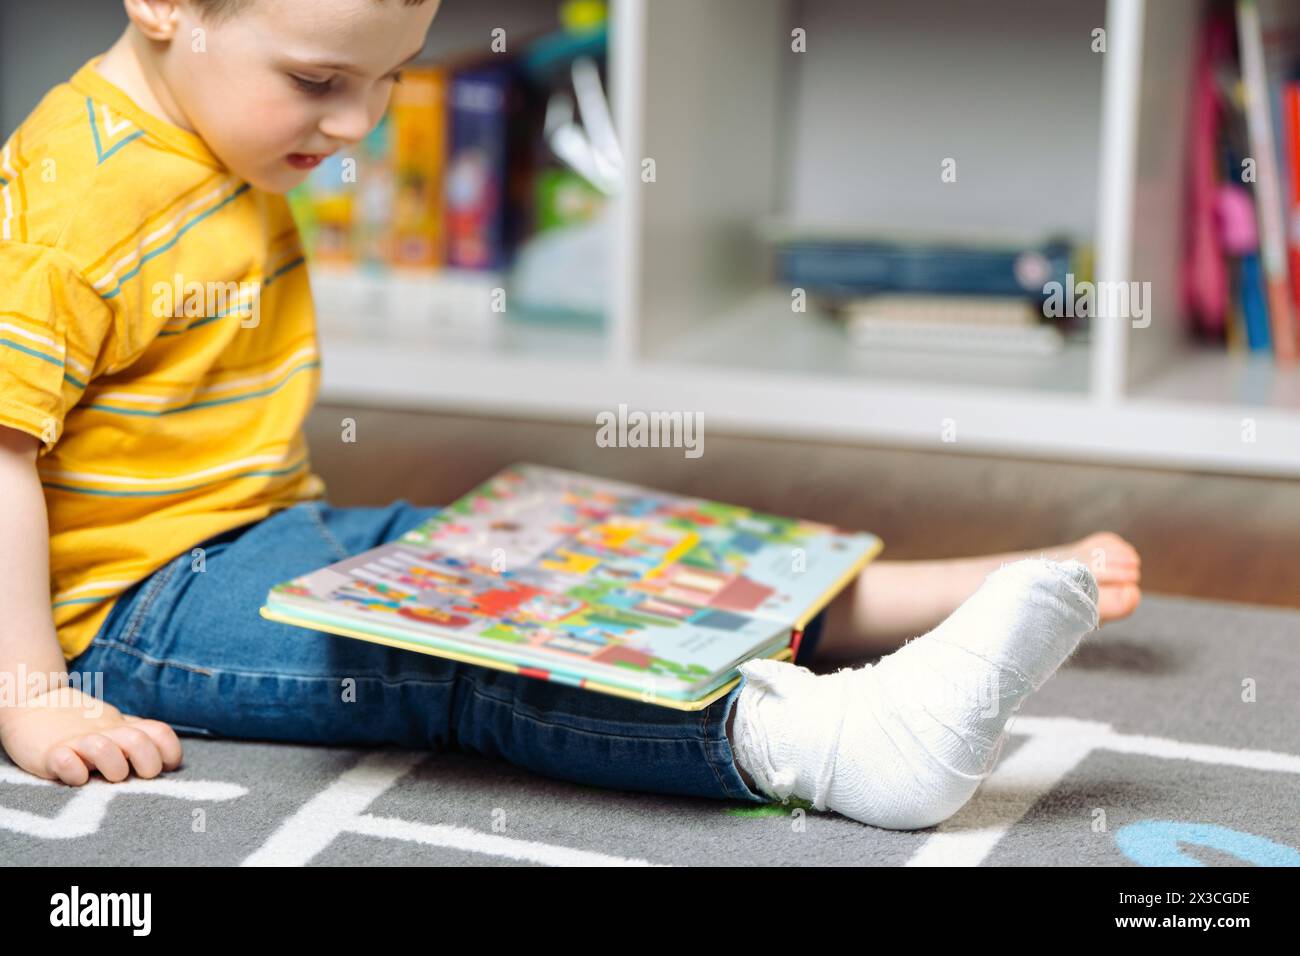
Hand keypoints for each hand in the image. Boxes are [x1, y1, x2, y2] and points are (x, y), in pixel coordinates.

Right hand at [0, 685, 182, 784]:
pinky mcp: (49, 753)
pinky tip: (75, 777)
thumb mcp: (115, 728)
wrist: (33, 706)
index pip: (160, 732)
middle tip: (135, 776)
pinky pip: (64, 763)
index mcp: (124, 728)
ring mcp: (77, 742)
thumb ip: (139, 739)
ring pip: (103, 749)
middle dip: (147, 764)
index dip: (170, 752)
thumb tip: (170, 762)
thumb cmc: (82, 726)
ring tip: (105, 777)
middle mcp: (105, 733)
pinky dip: (73, 773)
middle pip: (139, 741)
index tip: (165, 767)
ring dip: (112, 768)